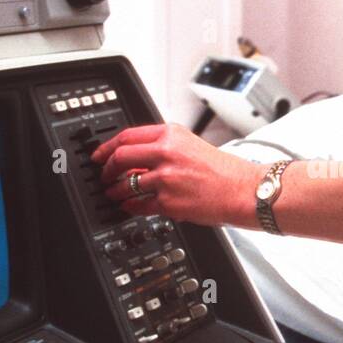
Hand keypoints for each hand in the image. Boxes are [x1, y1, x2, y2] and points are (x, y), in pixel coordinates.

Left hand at [92, 123, 262, 227]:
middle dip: (107, 170)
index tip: (100, 155)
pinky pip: (139, 205)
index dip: (107, 147)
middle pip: (121, 158)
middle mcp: (166, 153)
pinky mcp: (169, 201)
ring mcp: (166, 178)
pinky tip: (130, 207)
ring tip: (114, 195)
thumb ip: (163, 148)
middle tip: (104, 176)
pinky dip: (131, 207)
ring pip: (126, 184)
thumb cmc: (223, 171)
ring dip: (116, 192)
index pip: (127, 136)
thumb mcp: (191, 146)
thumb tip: (137, 160)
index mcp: (171, 135)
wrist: (242, 190)